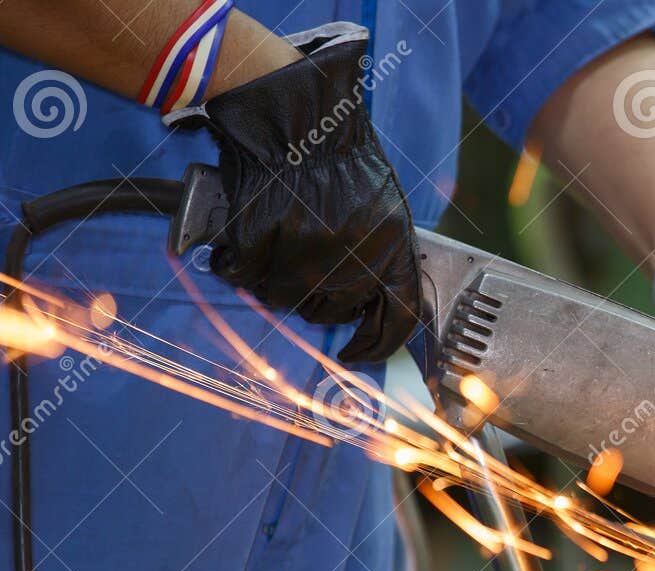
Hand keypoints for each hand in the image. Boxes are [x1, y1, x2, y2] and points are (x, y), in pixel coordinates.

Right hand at [193, 24, 420, 363]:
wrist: (295, 111)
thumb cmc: (339, 157)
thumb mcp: (384, 206)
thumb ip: (382, 255)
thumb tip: (369, 308)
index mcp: (394, 245)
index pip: (399, 318)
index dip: (377, 347)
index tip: (355, 354)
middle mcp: (357, 253)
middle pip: (332, 313)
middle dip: (313, 302)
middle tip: (299, 273)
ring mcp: (309, 246)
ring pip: (284, 299)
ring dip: (272, 284)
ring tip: (269, 252)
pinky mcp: (265, 234)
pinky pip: (245, 274)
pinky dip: (236, 265)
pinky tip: (239, 247)